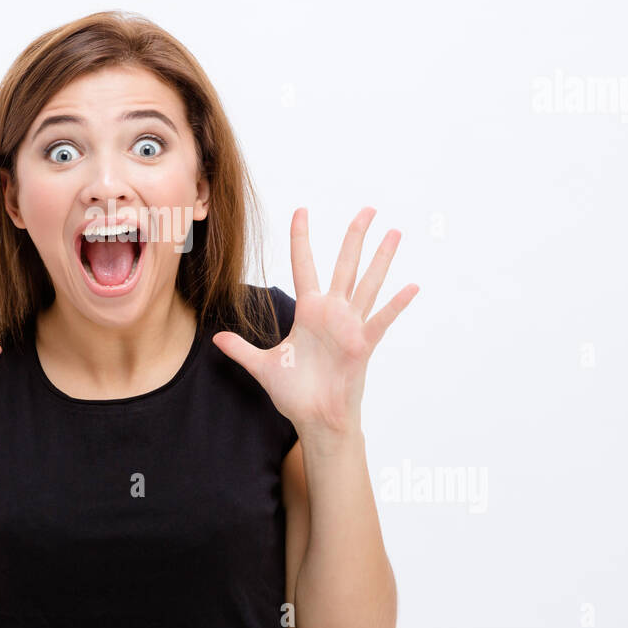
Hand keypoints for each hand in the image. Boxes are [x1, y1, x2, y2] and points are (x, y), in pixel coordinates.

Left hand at [212, 207, 418, 443]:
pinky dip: (396, 304)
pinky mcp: (363, 345)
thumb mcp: (263, 366)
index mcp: (309, 312)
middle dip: (355, 236)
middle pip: (345, 264)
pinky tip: (412, 286)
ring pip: (368, 284)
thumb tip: (216, 338)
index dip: (301, 238)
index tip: (302, 210)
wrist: (316, 419)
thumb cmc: (296, 393)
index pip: (304, 265)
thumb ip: (241, 349)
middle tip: (368, 208)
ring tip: (394, 233)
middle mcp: (332, 313)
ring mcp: (351, 326)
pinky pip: (381, 320)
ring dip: (381, 259)